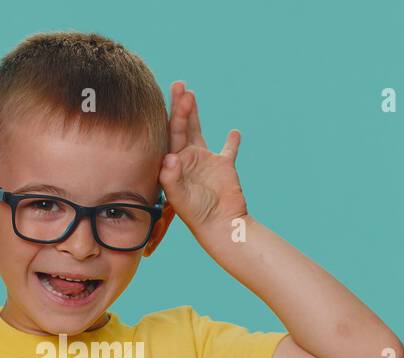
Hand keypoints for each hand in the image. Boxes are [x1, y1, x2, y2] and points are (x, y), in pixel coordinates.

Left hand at [159, 81, 247, 237]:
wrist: (221, 225)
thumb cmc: (196, 214)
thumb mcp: (180, 197)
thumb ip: (172, 178)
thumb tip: (171, 158)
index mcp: (173, 163)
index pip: (170, 133)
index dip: (172, 114)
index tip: (176, 97)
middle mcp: (186, 159)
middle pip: (181, 127)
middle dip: (180, 106)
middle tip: (179, 85)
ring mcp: (205, 161)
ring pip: (197, 131)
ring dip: (194, 113)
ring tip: (191, 94)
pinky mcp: (224, 166)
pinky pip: (228, 150)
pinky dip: (231, 141)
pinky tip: (234, 132)